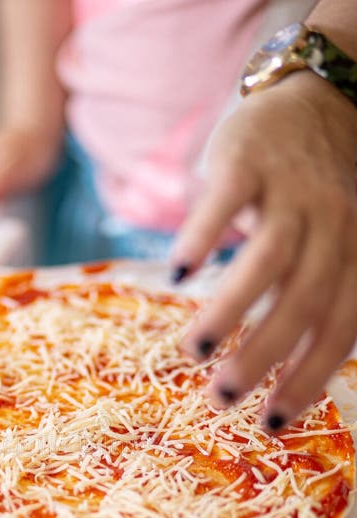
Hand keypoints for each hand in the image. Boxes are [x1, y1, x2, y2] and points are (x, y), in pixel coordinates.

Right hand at [172, 72, 356, 430]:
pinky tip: (178, 272)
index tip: (270, 421)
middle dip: (264, 358)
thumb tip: (289, 376)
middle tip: (223, 399)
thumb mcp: (340, 242)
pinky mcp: (247, 159)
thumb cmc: (319, 194)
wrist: (317, 95)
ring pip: (268, 259)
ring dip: (230, 311)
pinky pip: (225, 201)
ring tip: (194, 352)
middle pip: (304, 301)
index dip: (309, 379)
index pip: (341, 328)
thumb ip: (320, 296)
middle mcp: (334, 222)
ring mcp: (291, 189)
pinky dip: (203, 236)